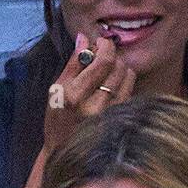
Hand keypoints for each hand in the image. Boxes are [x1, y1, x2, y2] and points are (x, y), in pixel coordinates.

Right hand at [42, 33, 137, 156]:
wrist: (66, 150)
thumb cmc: (58, 118)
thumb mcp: (57, 89)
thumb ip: (73, 63)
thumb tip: (84, 38)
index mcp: (75, 95)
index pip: (103, 61)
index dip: (105, 45)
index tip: (100, 42)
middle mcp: (95, 105)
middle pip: (118, 66)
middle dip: (111, 55)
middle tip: (102, 55)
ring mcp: (111, 113)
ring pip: (128, 75)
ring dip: (119, 66)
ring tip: (107, 71)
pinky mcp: (121, 118)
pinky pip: (130, 88)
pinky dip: (124, 80)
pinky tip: (112, 84)